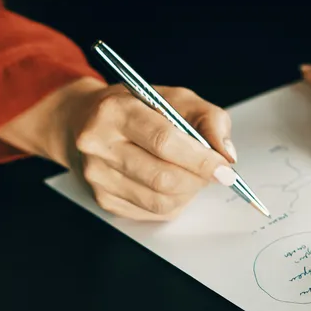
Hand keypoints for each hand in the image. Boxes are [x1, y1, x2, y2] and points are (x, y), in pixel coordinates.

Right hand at [0, 77, 238, 220]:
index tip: (224, 168)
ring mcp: (97, 176)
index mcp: (115, 111)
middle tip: (213, 171)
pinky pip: (151, 212)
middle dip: (198, 178)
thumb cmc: (136, 107)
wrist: (84, 121)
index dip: (200, 159)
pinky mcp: (102, 199)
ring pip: (159, 200)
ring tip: (192, 174)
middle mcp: (99, 144)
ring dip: (188, 191)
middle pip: (162, 177)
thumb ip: (209, 119)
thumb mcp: (175, 98)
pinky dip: (173, 202)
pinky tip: (172, 183)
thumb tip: (226, 155)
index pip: (164, 141)